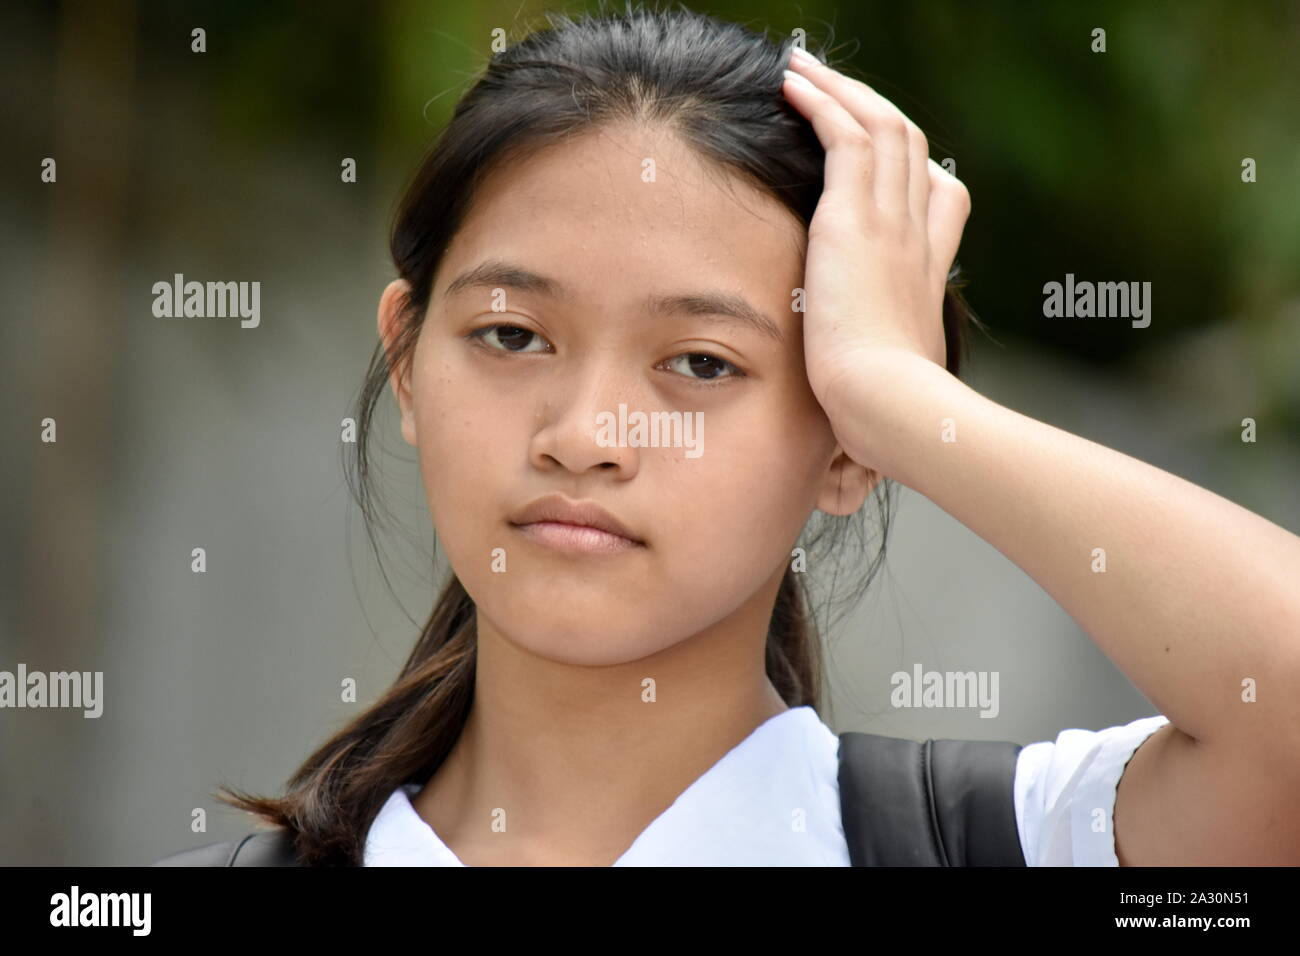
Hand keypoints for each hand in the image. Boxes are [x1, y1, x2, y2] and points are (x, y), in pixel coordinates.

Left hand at [781, 49, 970, 451]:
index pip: (937, 198)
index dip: (915, 169)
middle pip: (911, 148)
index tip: (883, 156)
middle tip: (836, 90)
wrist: (893, 409)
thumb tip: (853, 442)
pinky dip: (821, 100)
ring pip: (880, 127)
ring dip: (841, 91)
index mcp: (926, 273)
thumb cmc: (888, 419)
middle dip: (873, 110)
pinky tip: (789, 83)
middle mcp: (918, 238)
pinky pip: (845, 132)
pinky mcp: (858, 217)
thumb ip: (874, 385)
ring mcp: (893, 223)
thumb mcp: (886, 390)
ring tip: (803, 68)